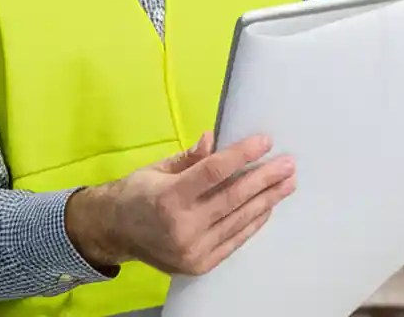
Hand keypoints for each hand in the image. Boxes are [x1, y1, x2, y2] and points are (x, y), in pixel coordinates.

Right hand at [64, 132, 296, 274]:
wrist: (114, 233)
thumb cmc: (137, 193)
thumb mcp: (157, 169)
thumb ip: (189, 158)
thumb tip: (213, 140)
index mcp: (168, 197)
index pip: (214, 172)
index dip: (242, 155)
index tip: (265, 142)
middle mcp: (181, 226)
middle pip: (233, 197)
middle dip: (265, 178)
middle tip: (289, 164)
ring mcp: (192, 250)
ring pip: (238, 220)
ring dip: (267, 200)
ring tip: (287, 183)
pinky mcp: (199, 264)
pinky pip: (234, 240)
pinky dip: (254, 222)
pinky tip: (268, 206)